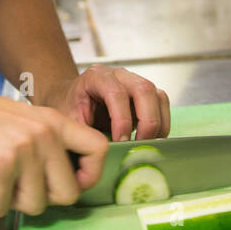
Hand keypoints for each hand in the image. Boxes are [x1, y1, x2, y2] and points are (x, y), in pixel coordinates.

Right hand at [0, 78, 108, 217]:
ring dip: (7, 199)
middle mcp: (45, 135)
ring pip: (35, 205)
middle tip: (13, 184)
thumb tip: (62, 182)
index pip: (98, 149)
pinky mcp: (1, 168)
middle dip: (39, 197)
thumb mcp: (20, 119)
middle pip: (68, 194)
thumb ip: (44, 143)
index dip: (89, 175)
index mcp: (53, 121)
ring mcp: (24, 151)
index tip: (72, 182)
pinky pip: (1, 208)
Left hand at [41, 66, 170, 141]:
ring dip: (157, 123)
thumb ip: (84, 134)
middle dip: (147, 121)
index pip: (116, 93)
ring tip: (147, 144)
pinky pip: (161, 103)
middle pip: (144, 89)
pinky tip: (151, 139)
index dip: (122, 119)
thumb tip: (103, 154)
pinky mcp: (144, 93)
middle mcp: (118, 75)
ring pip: (157, 95)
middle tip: (140, 144)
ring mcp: (134, 81)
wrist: (69, 98)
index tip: (121, 142)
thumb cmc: (68, 108)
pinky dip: (161, 123)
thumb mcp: (69, 121)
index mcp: (96, 77)